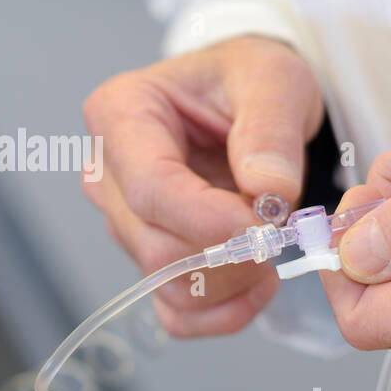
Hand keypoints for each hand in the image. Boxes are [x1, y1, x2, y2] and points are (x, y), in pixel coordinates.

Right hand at [82, 35, 322, 335]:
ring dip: (231, 283)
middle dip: (227, 253)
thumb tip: (267, 190)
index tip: (262, 228)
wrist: (246, 98)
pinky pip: (174, 310)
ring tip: (275, 251)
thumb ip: (271, 128)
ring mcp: (123, 219)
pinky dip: (221, 311)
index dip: (204, 219)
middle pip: (153, 243)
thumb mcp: (273, 79)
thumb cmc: (247, 79)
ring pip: (165, 281)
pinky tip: (258, 285)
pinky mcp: (148, 256)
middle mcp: (108, 171)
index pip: (149, 186)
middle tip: (281, 234)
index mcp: (122, 113)